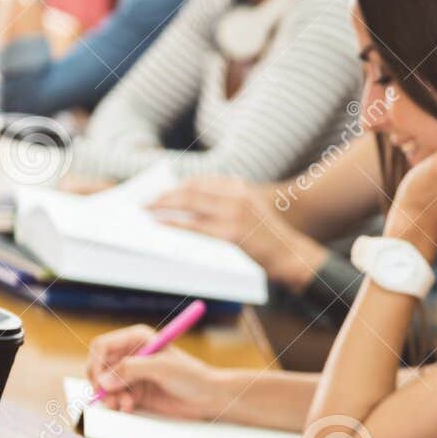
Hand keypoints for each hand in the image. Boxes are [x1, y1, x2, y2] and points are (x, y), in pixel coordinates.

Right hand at [86, 324, 228, 418]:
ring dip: (110, 397)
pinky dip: (118, 404)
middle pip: (99, 367)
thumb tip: (103, 380)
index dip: (96, 363)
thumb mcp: (161, 367)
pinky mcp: (136, 392)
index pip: (102, 346)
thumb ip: (130, 370)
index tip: (99, 380)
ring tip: (124, 405)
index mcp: (136, 339)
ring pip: (105, 385)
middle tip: (107, 397)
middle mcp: (131, 354)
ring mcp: (132, 374)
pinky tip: (129, 407)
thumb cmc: (191, 376)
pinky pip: (115, 398)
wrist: (209, 396)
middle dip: (100, 383)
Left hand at [148, 178, 324, 289]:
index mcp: (239, 187)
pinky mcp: (232, 233)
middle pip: (190, 189)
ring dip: (164, 206)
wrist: (291, 255)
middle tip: (146, 202)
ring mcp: (235, 213)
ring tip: (147, 211)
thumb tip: (192, 204)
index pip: (199, 182)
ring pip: (189, 204)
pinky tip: (162, 224)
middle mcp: (236, 195)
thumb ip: (226, 204)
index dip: (175, 186)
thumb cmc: (268, 239)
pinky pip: (195, 225)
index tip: (159, 192)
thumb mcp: (250, 211)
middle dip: (164, 195)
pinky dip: (175, 223)